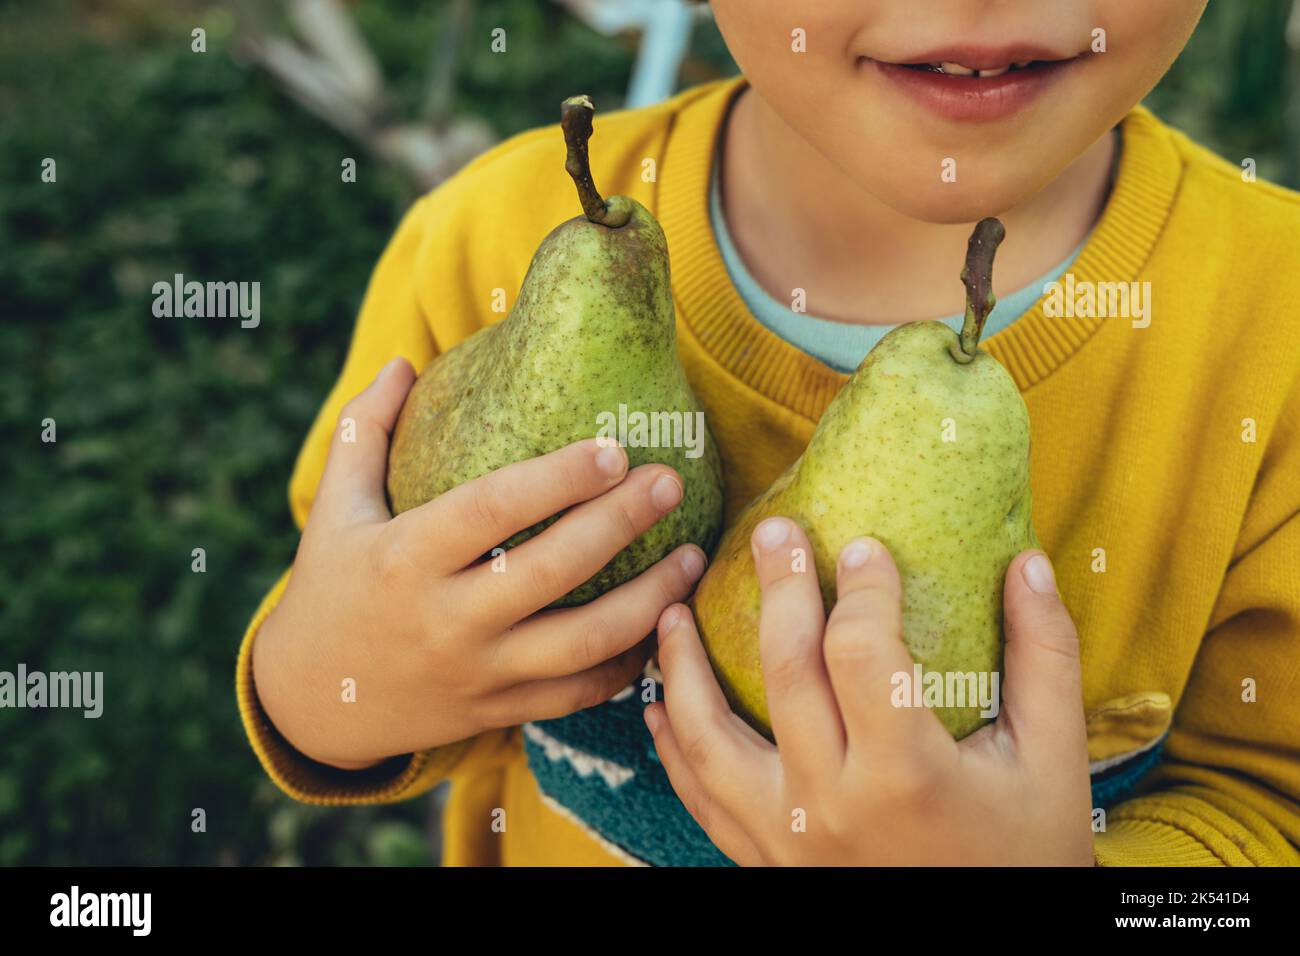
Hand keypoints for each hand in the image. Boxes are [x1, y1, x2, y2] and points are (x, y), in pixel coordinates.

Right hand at [253, 357, 704, 769]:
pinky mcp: (499, 711)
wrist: (317, 705)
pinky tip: (662, 622)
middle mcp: (446, 620)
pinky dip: (627, 663)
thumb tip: (401, 361)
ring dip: (647, 601)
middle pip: (551, 571)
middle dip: (620, 524)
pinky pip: (577, 694)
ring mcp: (477, 673)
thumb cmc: (331, 589)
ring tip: (693, 556)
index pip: (491, 511)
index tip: (614, 447)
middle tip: (671, 481)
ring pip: (580, 644)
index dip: (557, 479)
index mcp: (406, 558)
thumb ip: (364, 433)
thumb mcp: (333, 511)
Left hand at [645, 517, 1093, 864]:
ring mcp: (787, 836)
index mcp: (906, 774)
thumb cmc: (1027, 854)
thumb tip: (1029, 563)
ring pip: (708, 738)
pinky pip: (699, 797)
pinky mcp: (765, 860)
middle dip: (776, 590)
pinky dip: (673, 747)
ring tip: (671, 612)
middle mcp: (832, 803)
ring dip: (681, 668)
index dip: (862, 589)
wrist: (991, 949)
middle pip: (784, 673)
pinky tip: (661, 707)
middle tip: (772, 532)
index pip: (863, 652)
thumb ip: (1044, 658)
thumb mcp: (1053, 761)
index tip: (864, 547)